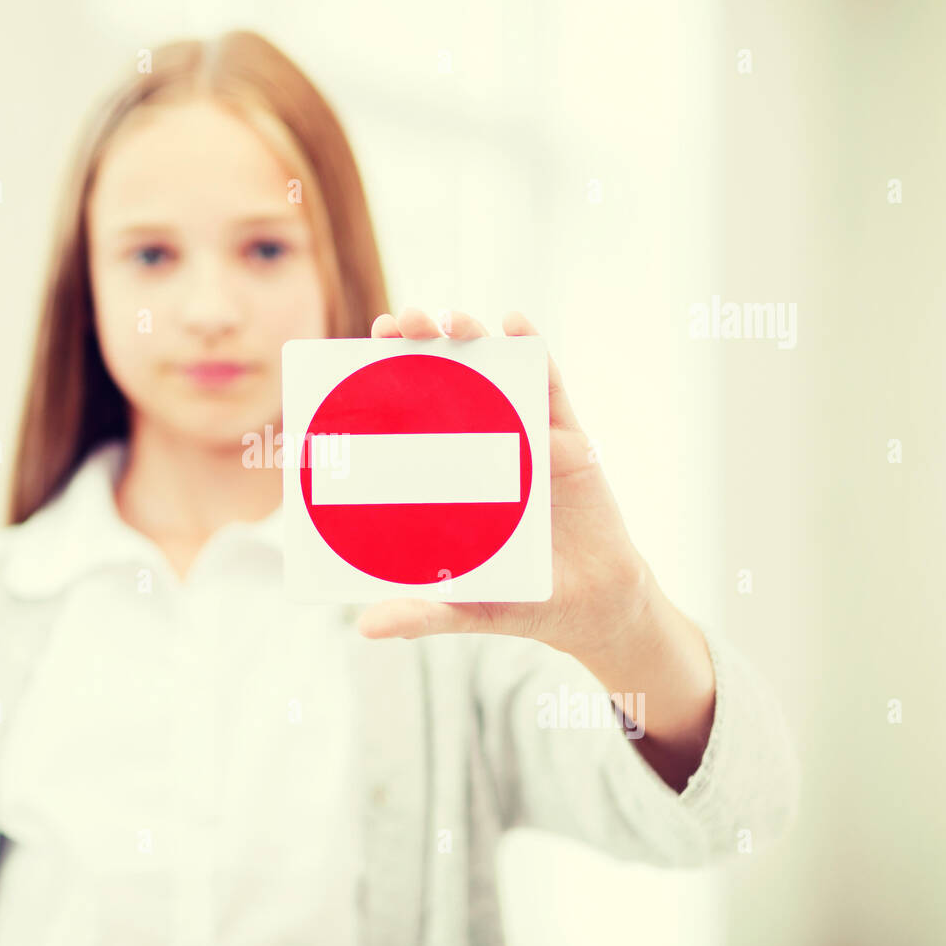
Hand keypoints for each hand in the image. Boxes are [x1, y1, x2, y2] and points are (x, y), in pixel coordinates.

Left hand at [356, 307, 650, 659]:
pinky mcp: (568, 440)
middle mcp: (481, 445)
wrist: (590, 607)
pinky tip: (516, 323)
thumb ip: (419, 613)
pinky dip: (535, 351)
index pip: (408, 416)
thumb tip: (365, 627)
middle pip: (445, 379)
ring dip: (472, 335)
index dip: (383, 381)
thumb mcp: (463, 608)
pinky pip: (551, 387)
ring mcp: (525, 436)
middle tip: (399, 323)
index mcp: (447, 475)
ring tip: (452, 318)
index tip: (355, 355)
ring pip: (494, 372)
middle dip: (421, 343)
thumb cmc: (520, 597)